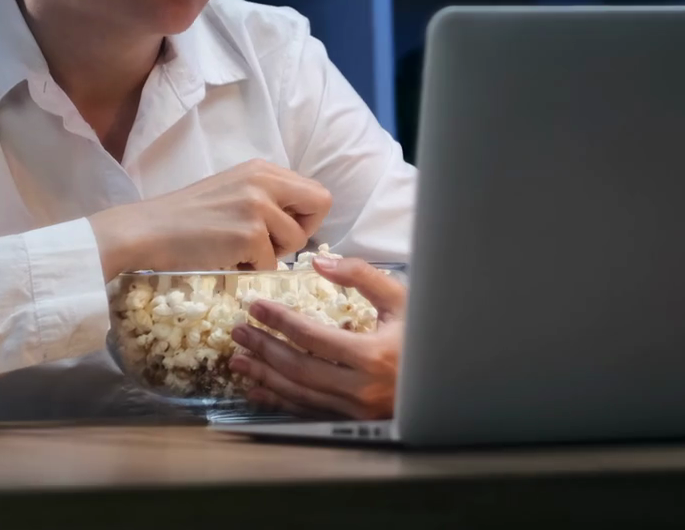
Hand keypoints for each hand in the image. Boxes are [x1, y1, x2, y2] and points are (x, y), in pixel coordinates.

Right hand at [89, 159, 331, 277]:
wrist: (148, 229)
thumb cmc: (187, 217)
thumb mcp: (233, 190)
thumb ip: (266, 197)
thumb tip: (297, 220)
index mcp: (262, 169)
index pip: (315, 191)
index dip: (306, 216)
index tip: (282, 230)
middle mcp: (264, 180)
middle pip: (320, 206)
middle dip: (302, 232)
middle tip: (271, 244)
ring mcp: (257, 206)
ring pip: (295, 242)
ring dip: (271, 255)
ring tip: (238, 250)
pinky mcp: (249, 234)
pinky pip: (270, 264)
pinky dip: (250, 269)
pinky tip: (224, 258)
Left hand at [227, 256, 406, 419]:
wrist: (445, 379)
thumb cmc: (424, 335)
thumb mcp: (401, 298)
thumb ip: (361, 276)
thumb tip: (320, 263)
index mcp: (373, 355)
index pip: (313, 337)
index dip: (280, 320)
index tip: (256, 306)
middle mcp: (361, 389)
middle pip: (298, 368)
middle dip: (264, 348)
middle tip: (238, 330)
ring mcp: (355, 410)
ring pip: (299, 393)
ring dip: (264, 375)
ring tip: (238, 358)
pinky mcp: (352, 421)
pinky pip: (307, 411)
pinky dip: (279, 400)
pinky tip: (258, 388)